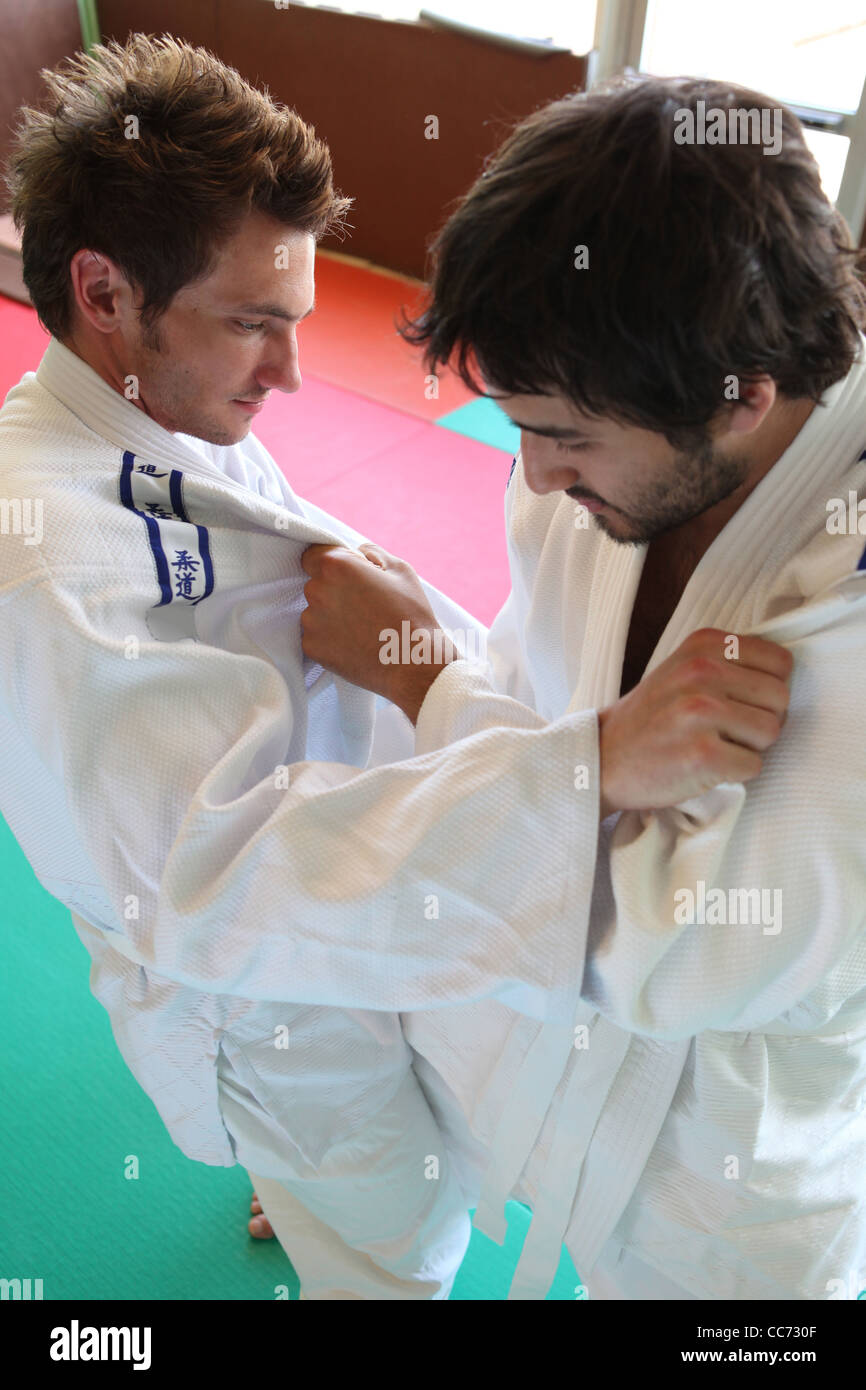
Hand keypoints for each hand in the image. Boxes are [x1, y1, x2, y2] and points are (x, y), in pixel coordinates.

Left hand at [300, 542, 457, 722]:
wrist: (412, 664)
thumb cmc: (411, 614)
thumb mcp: (400, 570)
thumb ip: (372, 554)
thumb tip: (358, 552)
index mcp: (336, 566)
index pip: (312, 555)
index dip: (329, 564)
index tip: (345, 576)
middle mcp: (317, 591)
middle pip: (314, 584)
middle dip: (333, 590)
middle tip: (362, 605)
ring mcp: (311, 621)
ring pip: (314, 611)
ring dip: (330, 616)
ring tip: (361, 628)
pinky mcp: (312, 648)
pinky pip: (315, 636)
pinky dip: (330, 639)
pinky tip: (354, 643)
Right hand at [597, 628, 792, 815]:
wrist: (603, 758)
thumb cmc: (652, 718)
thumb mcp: (683, 668)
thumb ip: (728, 662)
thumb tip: (786, 674)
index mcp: (704, 645)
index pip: (780, 663)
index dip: (765, 689)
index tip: (736, 702)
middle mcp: (702, 671)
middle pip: (780, 698)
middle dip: (759, 719)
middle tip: (723, 730)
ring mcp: (701, 712)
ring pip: (771, 731)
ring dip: (748, 747)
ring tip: (713, 746)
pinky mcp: (702, 754)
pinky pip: (754, 765)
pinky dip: (734, 773)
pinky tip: (704, 766)